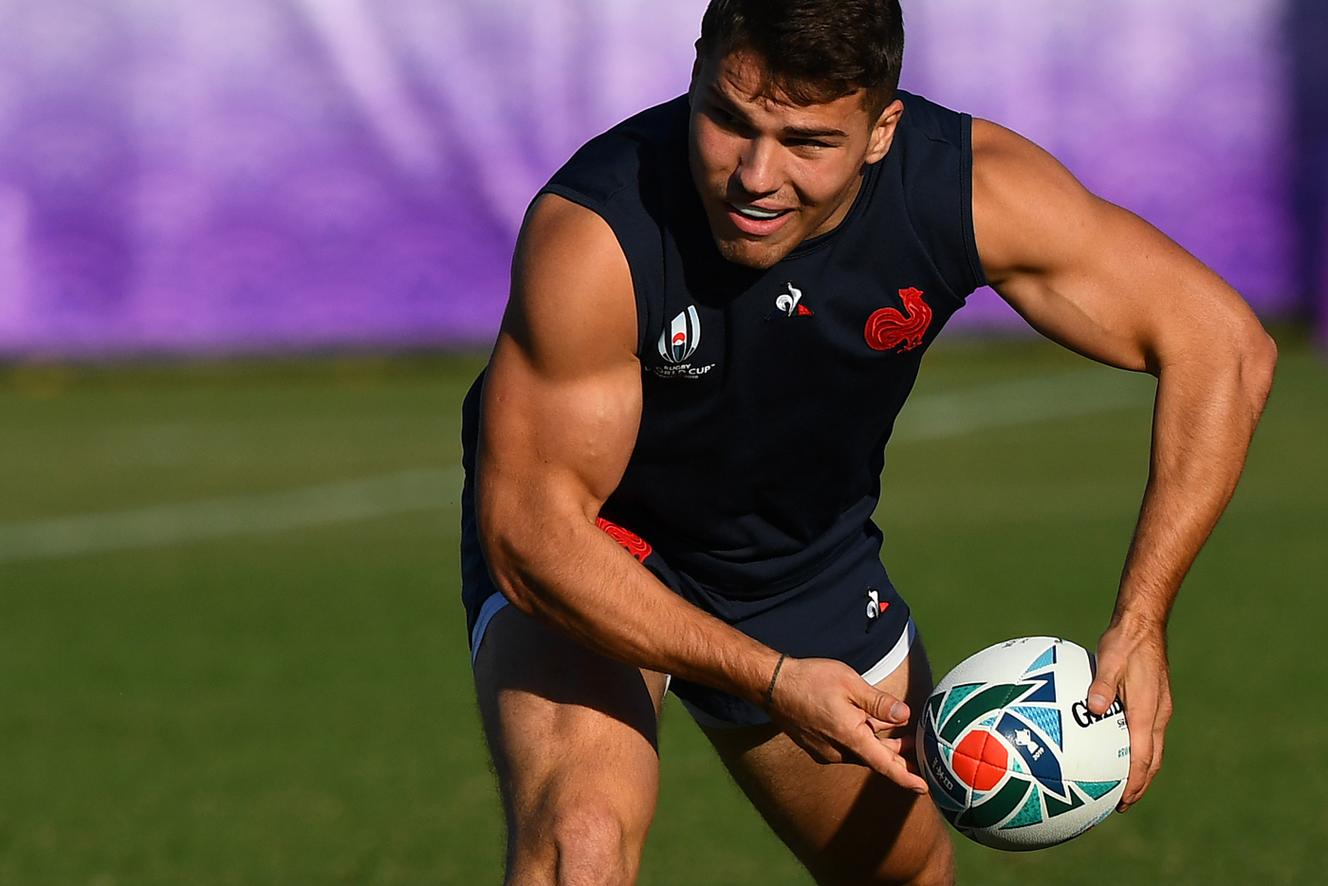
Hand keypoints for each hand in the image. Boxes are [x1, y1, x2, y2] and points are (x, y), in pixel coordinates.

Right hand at [765, 656, 928, 793]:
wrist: (772, 685)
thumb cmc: (811, 680)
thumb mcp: (850, 683)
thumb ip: (879, 703)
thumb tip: (905, 716)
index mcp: (850, 736)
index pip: (885, 764)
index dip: (906, 777)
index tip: (924, 788)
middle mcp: (838, 751)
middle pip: (875, 758)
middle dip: (897, 754)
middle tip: (917, 745)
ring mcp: (825, 752)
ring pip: (860, 752)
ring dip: (878, 744)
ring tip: (897, 731)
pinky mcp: (817, 748)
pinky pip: (846, 748)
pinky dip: (860, 740)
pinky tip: (865, 723)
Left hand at [1086, 618, 1173, 811]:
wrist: (1143, 624)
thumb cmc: (1124, 641)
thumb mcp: (1109, 658)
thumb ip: (1101, 684)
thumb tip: (1091, 708)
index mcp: (1148, 711)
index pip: (1143, 756)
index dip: (1134, 781)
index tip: (1123, 801)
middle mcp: (1157, 715)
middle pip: (1152, 760)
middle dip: (1139, 785)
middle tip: (1121, 805)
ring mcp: (1158, 709)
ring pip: (1152, 749)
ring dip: (1140, 771)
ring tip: (1121, 789)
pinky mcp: (1153, 702)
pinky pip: (1146, 735)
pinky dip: (1137, 751)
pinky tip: (1116, 752)